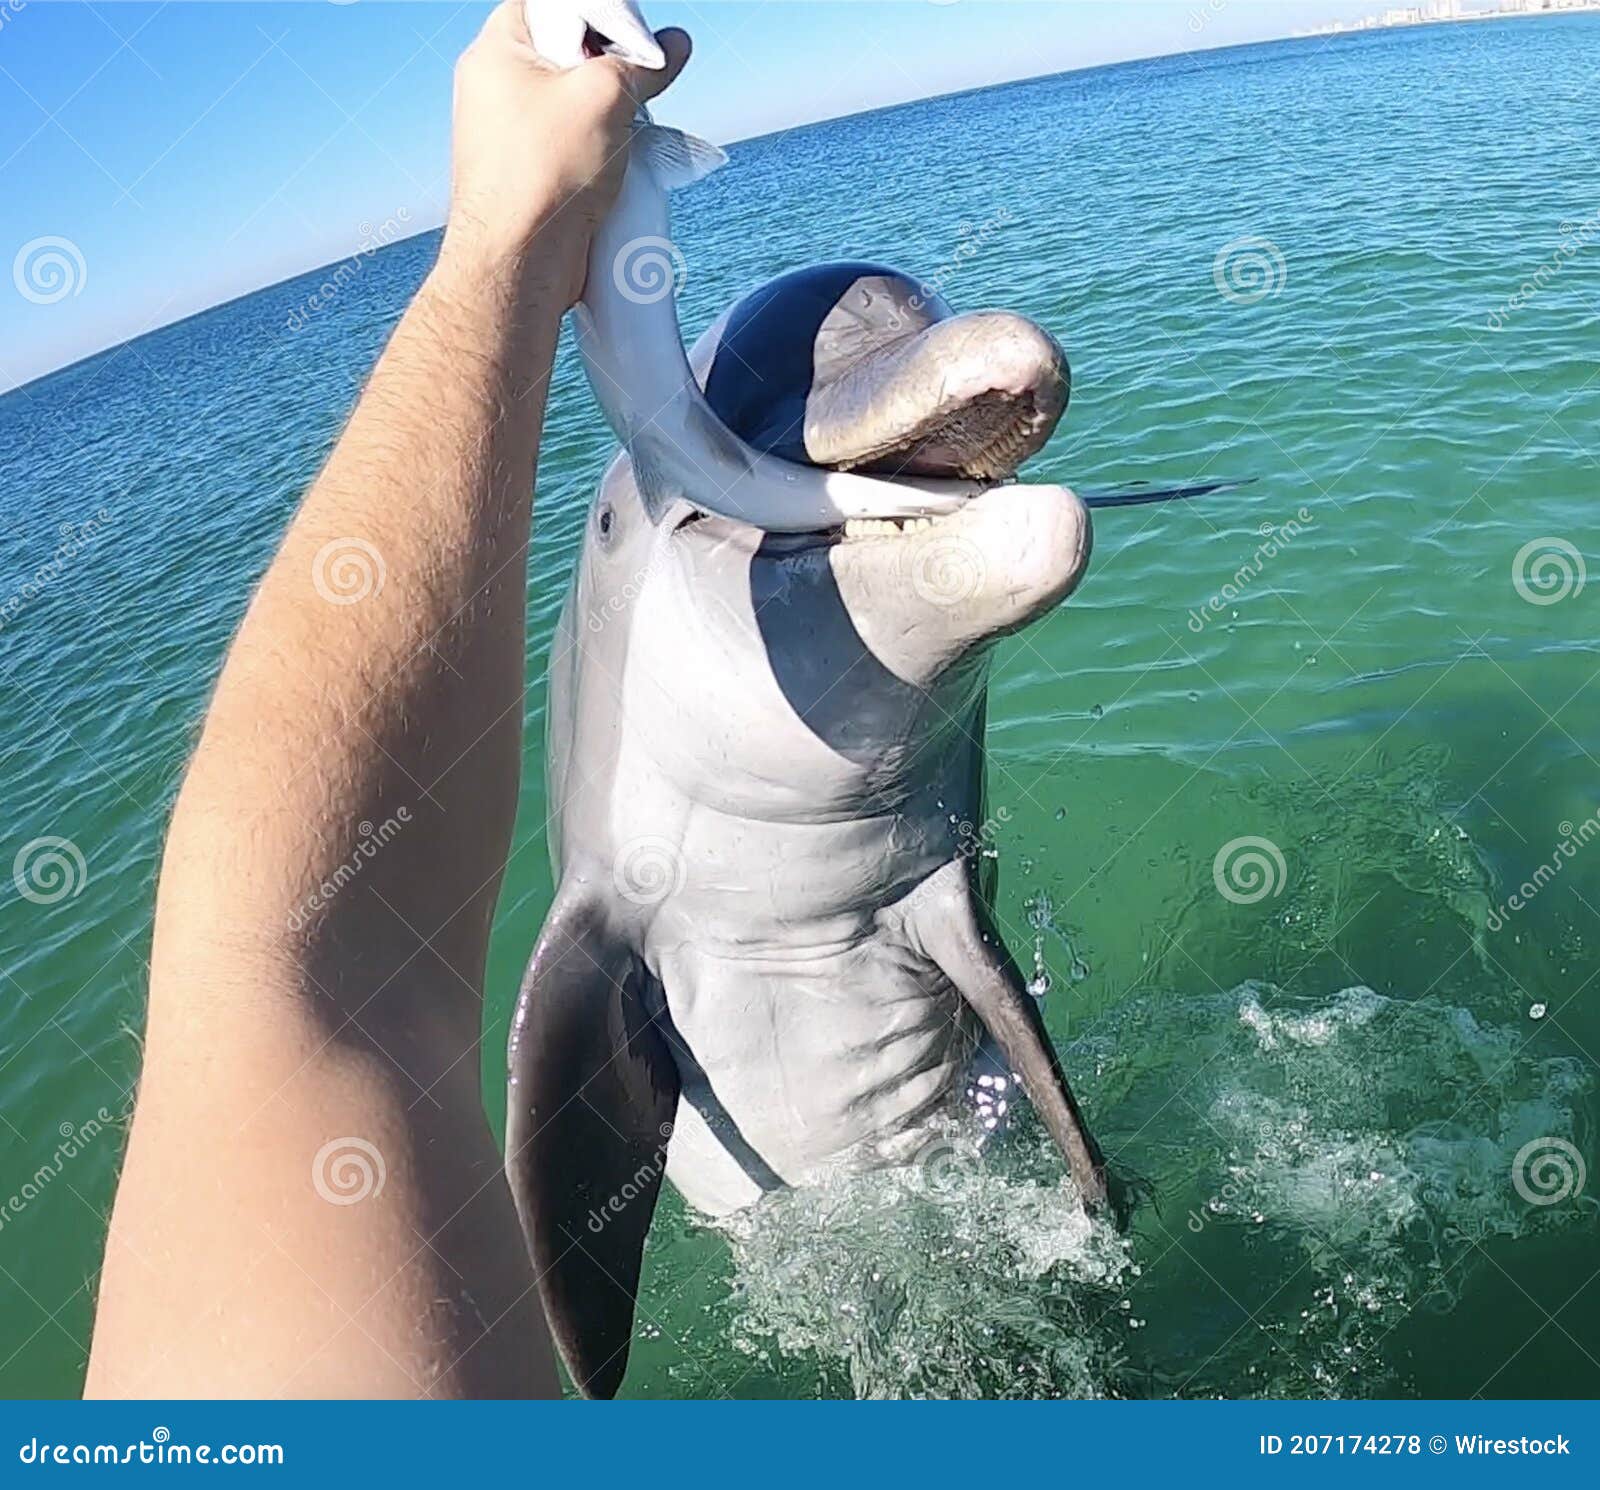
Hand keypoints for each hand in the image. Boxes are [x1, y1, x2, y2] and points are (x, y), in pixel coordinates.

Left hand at [444, 1, 691, 298]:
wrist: (519, 266)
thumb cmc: (545, 175)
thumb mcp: (606, 97)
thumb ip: (644, 64)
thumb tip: (675, 45)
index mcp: (497, 52)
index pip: (547, 3)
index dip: (596, 15)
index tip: (631, 41)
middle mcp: (495, 88)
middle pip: (564, 52)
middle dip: (608, 67)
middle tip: (634, 87)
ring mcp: (507, 134)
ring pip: (571, 101)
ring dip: (609, 113)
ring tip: (624, 133)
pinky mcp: (526, 174)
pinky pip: (569, 143)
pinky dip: (598, 149)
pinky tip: (616, 165)